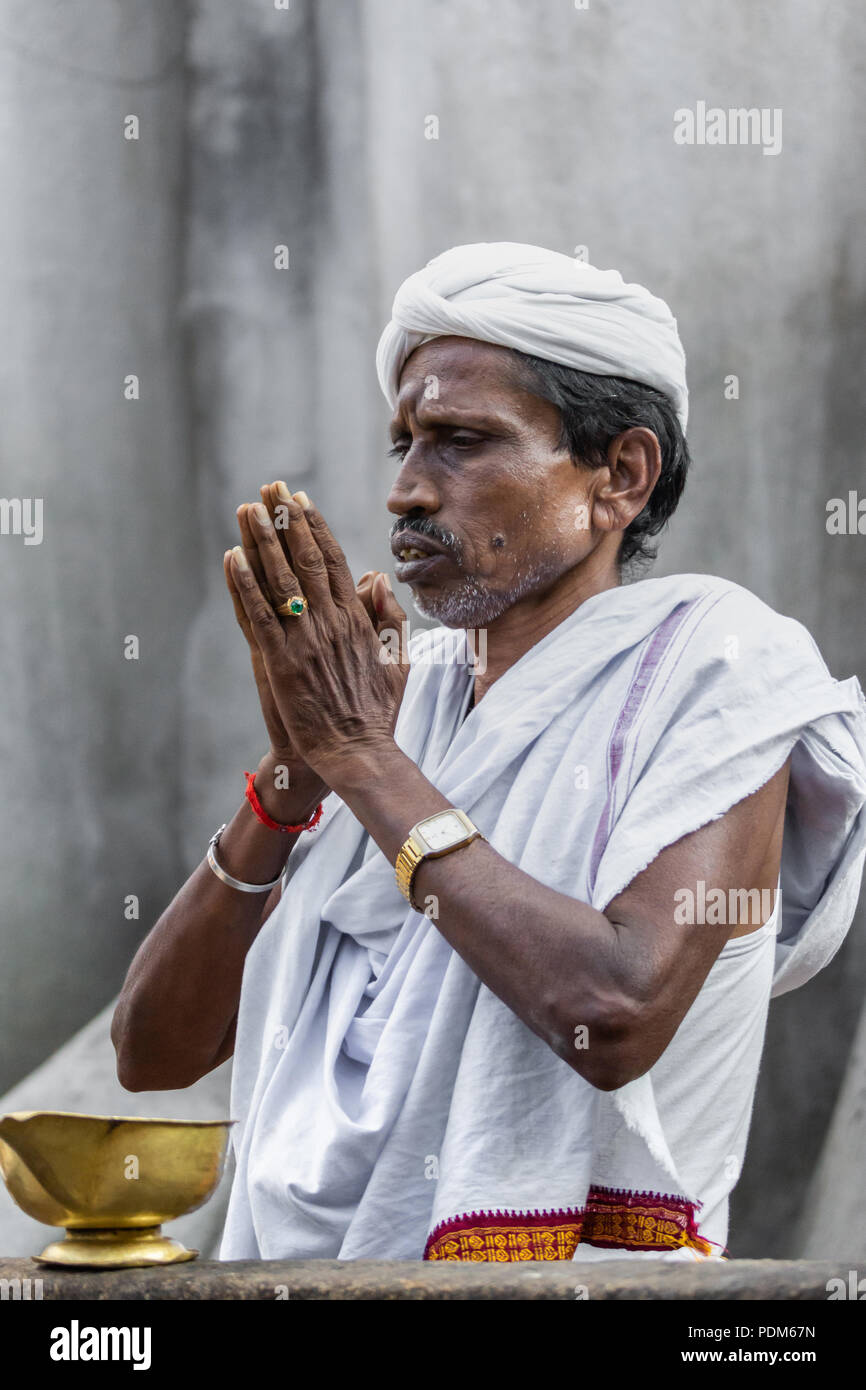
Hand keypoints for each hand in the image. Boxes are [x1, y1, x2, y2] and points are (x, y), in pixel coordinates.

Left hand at [228, 484, 409, 782]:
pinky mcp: (280, 662)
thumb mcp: (398, 661)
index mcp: (357, 620)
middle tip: (271, 488)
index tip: (301, 502)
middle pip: (304, 559)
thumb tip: (377, 577)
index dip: (315, 529)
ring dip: (261, 541)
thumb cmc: (379, 713)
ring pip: (279, 579)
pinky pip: (259, 614)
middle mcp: (331, 622)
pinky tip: (232, 557)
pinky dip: (244, 584)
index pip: (333, 562)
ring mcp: (304, 641)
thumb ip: (389, 617)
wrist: (358, 753)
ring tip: (247, 509)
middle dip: (286, 521)